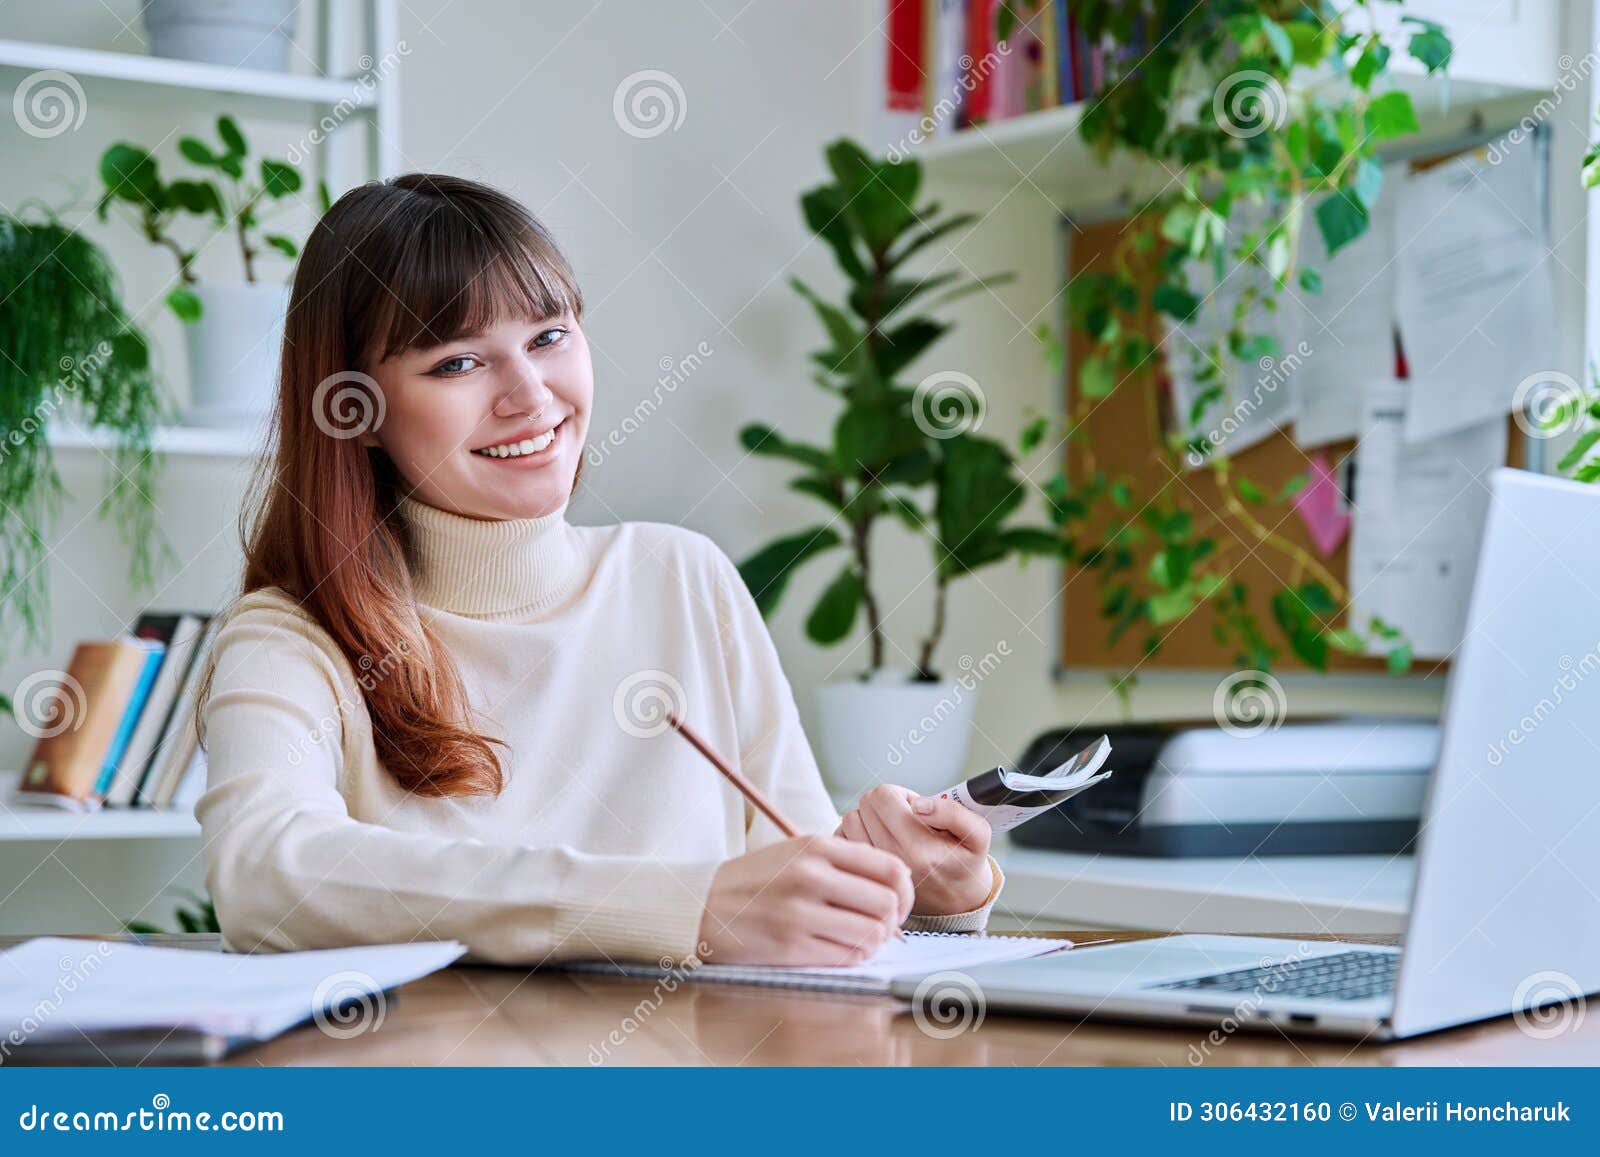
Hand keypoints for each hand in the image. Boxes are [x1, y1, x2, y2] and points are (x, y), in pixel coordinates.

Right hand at [696, 834, 913, 965]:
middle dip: (893, 921)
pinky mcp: (791, 945)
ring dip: (875, 942)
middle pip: (887, 903)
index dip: (905, 892)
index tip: (898, 904)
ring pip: (873, 934)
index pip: (890, 868)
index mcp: (817, 847)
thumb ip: (844, 863)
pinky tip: (841, 950)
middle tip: (882, 927)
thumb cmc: (757, 881)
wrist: (702, 904)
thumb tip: (897, 887)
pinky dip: (854, 958)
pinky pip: (848, 957)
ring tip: (860, 940)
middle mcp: (811, 875)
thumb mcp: (797, 853)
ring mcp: (800, 911)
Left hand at [836, 785, 993, 915]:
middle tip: (903, 817)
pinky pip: (842, 839)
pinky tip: (874, 838)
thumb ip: (952, 812)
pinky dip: (854, 833)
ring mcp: (874, 870)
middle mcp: (892, 860)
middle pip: (865, 804)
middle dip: (884, 803)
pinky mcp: (863, 875)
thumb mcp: (977, 835)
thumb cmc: (964, 862)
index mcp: (918, 848)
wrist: (955, 902)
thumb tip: (917, 804)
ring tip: (890, 828)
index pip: (883, 796)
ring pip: (850, 819)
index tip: (913, 807)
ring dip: (868, 816)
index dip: (900, 793)